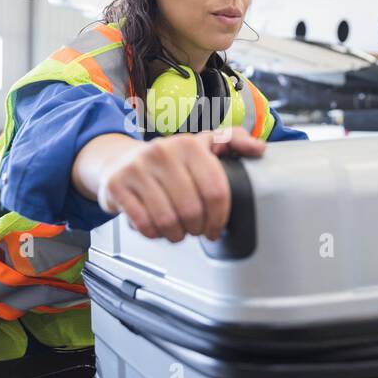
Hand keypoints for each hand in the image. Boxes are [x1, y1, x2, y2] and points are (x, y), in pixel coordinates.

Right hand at [97, 126, 264, 241]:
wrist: (118, 161)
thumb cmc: (167, 160)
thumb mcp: (201, 145)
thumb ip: (232, 142)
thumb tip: (259, 148)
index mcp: (189, 144)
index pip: (216, 191)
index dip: (219, 218)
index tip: (215, 227)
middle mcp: (162, 152)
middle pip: (192, 210)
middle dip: (196, 228)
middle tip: (194, 228)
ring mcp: (137, 169)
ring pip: (168, 221)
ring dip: (175, 234)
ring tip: (176, 229)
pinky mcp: (117, 186)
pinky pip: (144, 224)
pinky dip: (153, 233)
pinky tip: (156, 227)